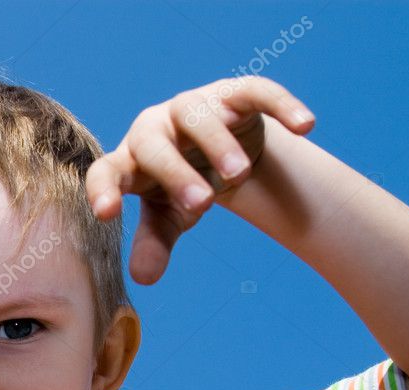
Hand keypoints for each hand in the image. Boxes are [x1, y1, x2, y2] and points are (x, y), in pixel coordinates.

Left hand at [85, 76, 315, 284]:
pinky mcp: (234, 93)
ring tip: (239, 175)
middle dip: (175, 173)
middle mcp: (154, 128)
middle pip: (152, 144)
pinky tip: (305, 127)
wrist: (221, 152)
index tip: (108, 212)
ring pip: (195, 114)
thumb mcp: (170, 218)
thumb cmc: (184, 188)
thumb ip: (154, 244)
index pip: (106, 171)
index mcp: (131, 162)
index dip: (103, 189)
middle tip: (202, 204)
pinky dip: (280, 105)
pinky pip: (255, 92)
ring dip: (216, 143)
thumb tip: (143, 279)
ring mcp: (193, 107)